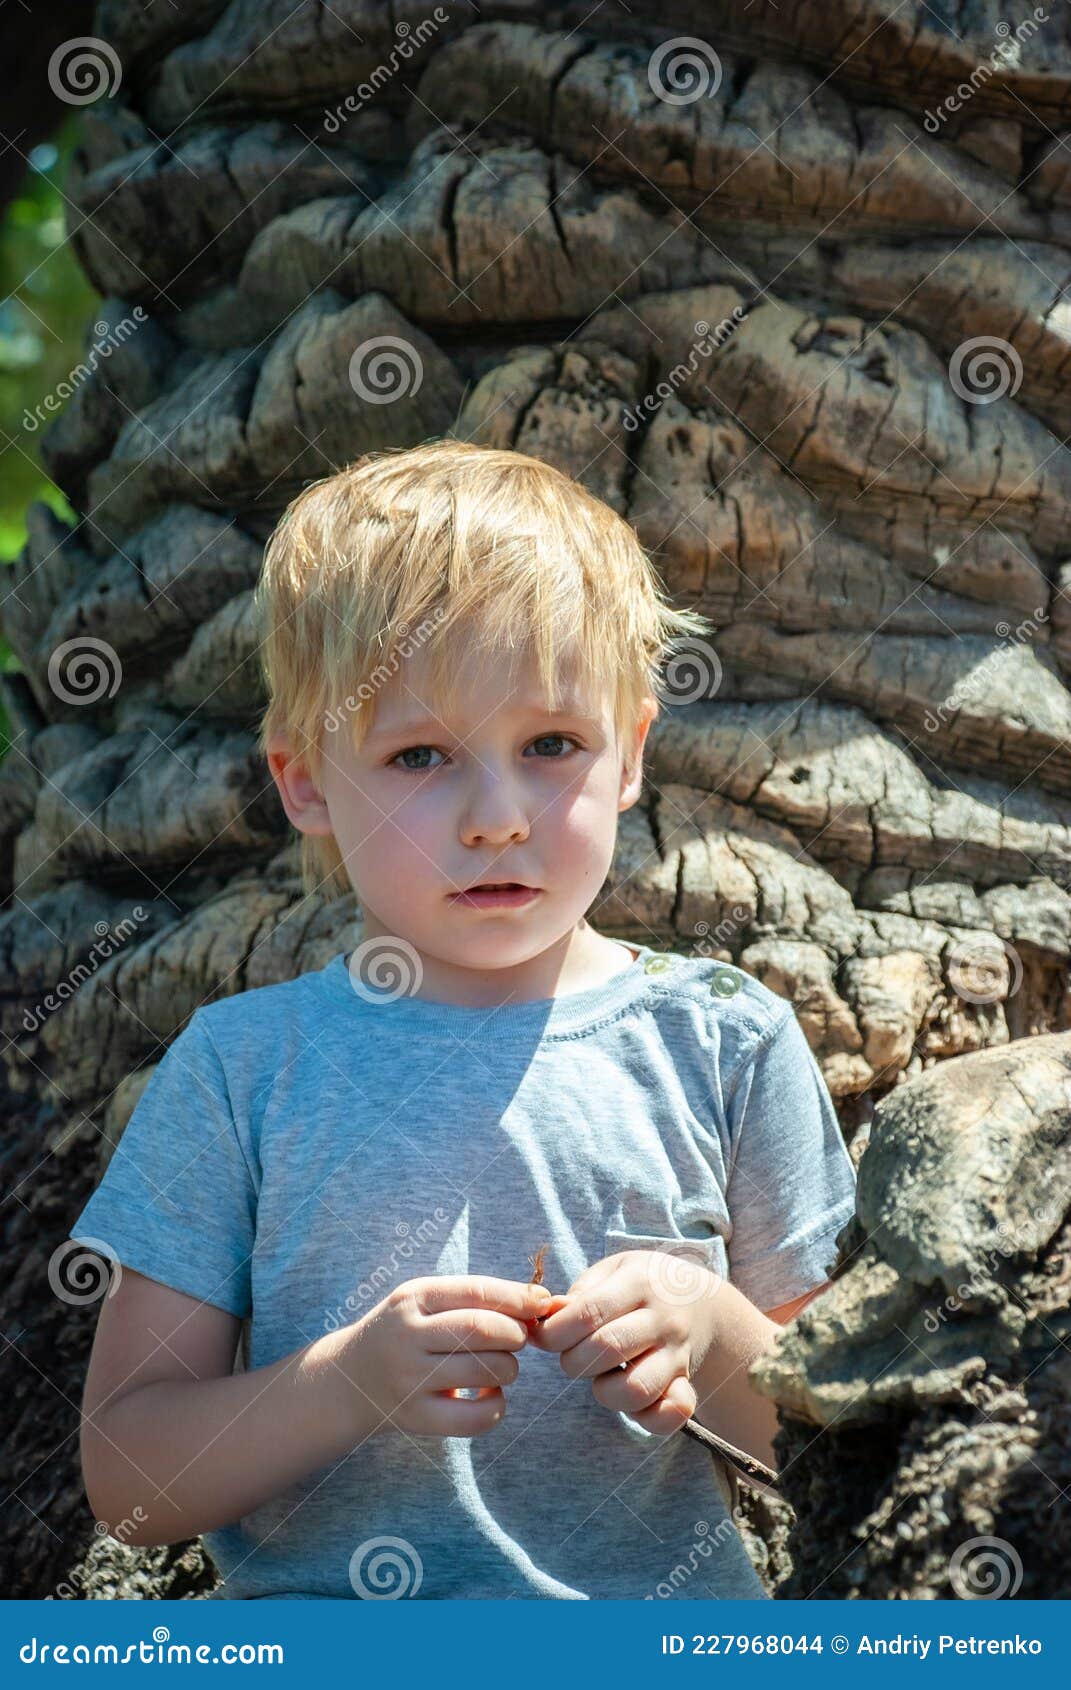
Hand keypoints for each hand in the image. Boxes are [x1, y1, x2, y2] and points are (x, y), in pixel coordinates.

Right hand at [336, 1274, 553, 1437]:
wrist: (349, 1382)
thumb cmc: (405, 1333)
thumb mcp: (426, 1302)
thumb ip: (476, 1298)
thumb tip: (541, 1300)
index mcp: (413, 1298)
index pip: (477, 1291)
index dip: (518, 1298)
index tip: (541, 1304)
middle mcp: (407, 1336)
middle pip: (483, 1329)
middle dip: (516, 1333)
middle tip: (519, 1338)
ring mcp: (410, 1379)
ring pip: (486, 1370)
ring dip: (510, 1367)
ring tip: (501, 1364)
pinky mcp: (416, 1418)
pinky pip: (476, 1418)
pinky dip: (497, 1406)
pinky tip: (489, 1395)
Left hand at [526, 1249, 722, 1434]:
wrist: (703, 1300)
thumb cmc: (643, 1285)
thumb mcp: (613, 1271)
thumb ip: (579, 1294)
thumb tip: (546, 1316)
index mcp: (639, 1282)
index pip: (589, 1312)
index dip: (555, 1331)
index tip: (543, 1337)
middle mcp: (662, 1318)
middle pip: (607, 1349)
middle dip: (574, 1361)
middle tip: (572, 1356)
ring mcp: (677, 1353)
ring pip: (636, 1388)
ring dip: (605, 1391)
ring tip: (602, 1377)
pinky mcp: (687, 1383)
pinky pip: (672, 1412)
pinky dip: (649, 1418)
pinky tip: (632, 1403)